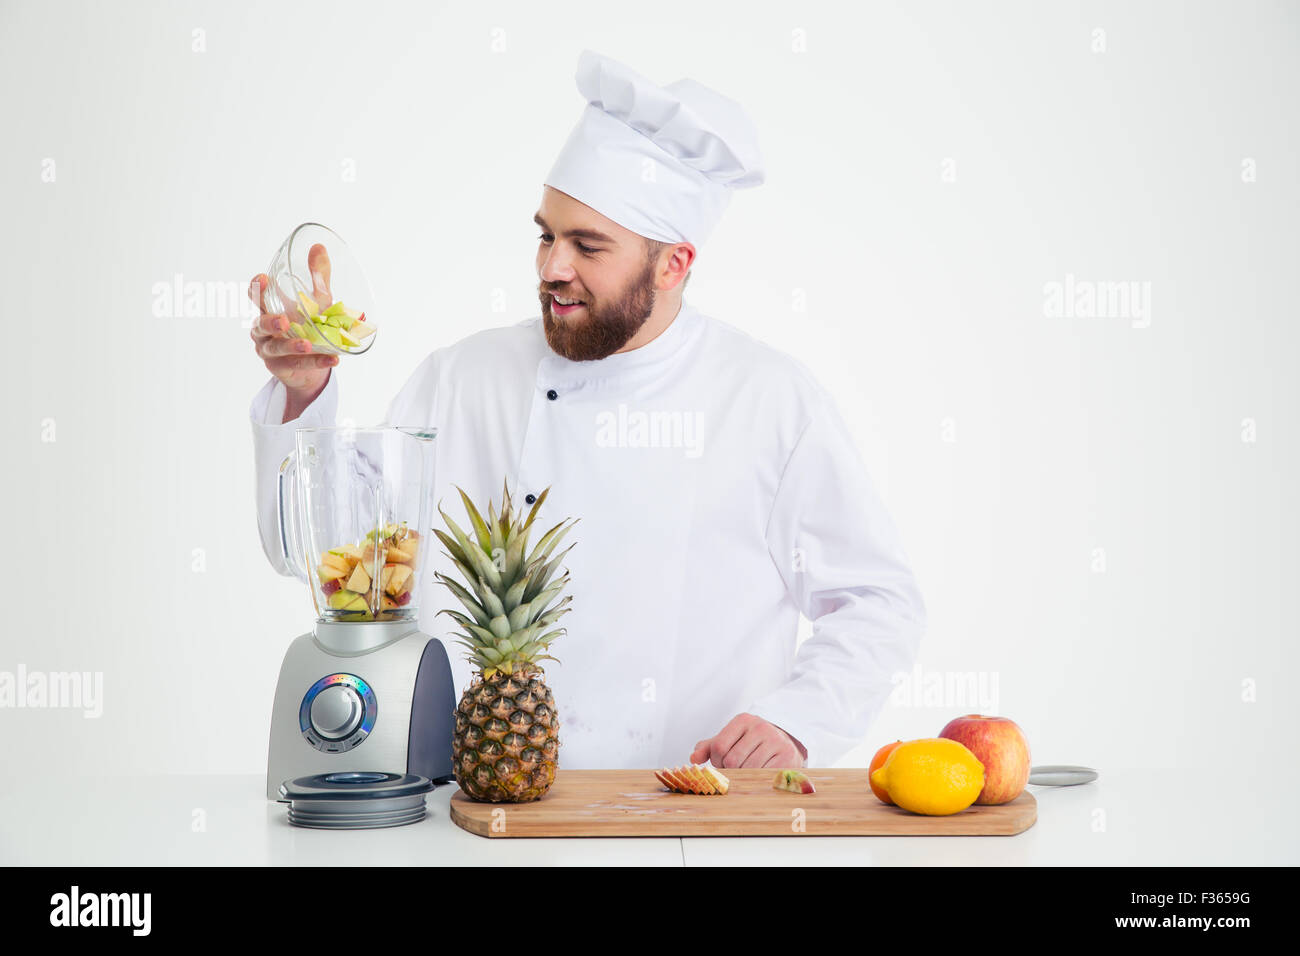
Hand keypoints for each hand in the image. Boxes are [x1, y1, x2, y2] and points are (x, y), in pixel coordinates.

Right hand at [248, 243, 336, 420]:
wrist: (310, 365)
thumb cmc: (308, 327)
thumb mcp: (317, 301)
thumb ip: (317, 277)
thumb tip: (318, 246)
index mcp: (269, 310)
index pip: (256, 298)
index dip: (256, 289)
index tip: (263, 278)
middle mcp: (264, 330)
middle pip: (260, 324)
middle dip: (270, 322)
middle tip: (285, 321)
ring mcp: (270, 351)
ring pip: (277, 347)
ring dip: (292, 346)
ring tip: (308, 344)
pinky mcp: (281, 368)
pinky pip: (298, 365)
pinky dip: (316, 361)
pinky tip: (333, 359)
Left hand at [690, 713, 807, 768]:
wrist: (785, 743)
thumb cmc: (751, 744)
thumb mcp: (730, 740)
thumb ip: (709, 747)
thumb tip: (693, 759)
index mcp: (743, 720)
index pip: (719, 746)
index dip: (717, 761)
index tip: (723, 764)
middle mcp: (760, 727)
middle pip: (732, 760)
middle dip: (731, 770)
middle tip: (738, 770)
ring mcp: (775, 741)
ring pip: (748, 769)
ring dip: (745, 776)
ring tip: (749, 771)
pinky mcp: (787, 757)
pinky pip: (764, 775)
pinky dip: (759, 779)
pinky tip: (761, 775)